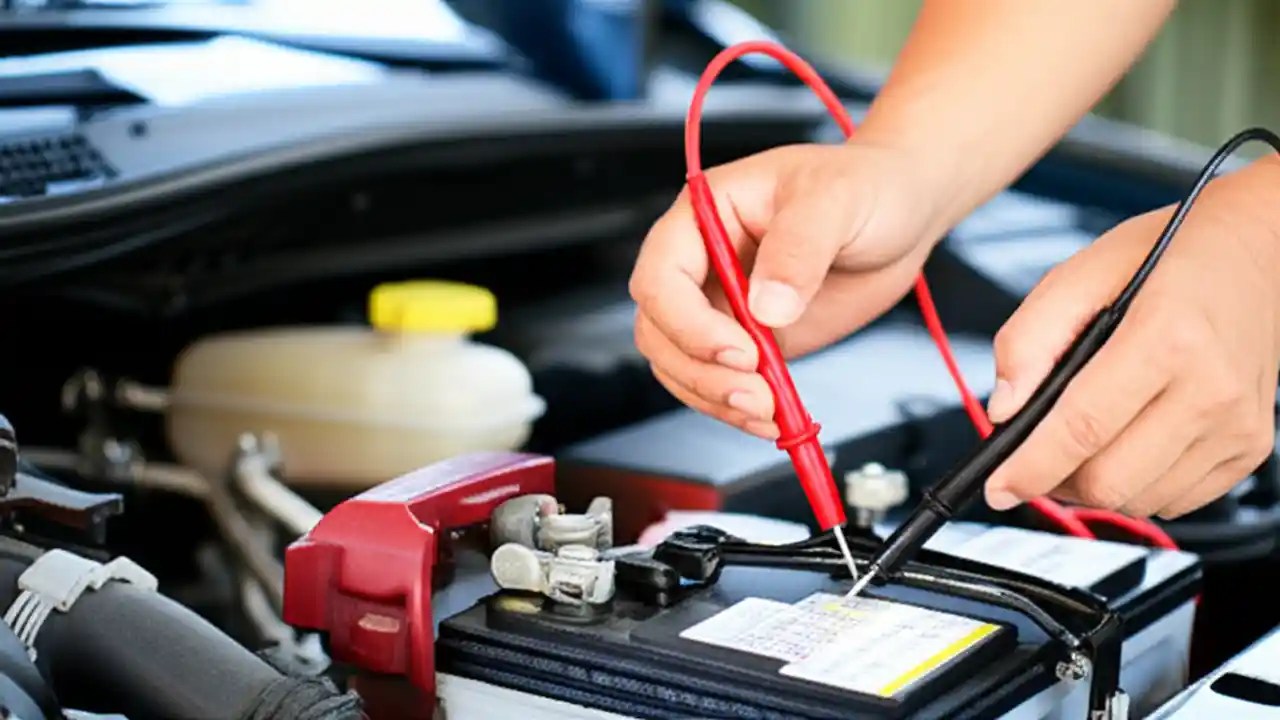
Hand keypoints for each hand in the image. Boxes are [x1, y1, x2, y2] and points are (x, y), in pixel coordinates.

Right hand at [629, 142, 946, 438]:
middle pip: (660, 331)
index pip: (661, 277)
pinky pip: (719, 383)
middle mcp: (702, 263)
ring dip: (716, 398)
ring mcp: (722, 306)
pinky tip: (773, 414)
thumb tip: (767, 307)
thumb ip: (798, 247)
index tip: (743, 350)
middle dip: (701, 372)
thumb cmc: (864, 185)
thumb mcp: (836, 199)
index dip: (688, 322)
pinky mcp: (747, 341)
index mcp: (704, 215)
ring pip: (680, 366)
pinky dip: (737, 408)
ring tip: (769, 410)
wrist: (902, 214)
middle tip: (756, 394)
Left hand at [984, 160, 1279, 518]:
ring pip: (1139, 500)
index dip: (1030, 467)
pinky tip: (1125, 444)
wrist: (1257, 248)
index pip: (1083, 427)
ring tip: (1077, 447)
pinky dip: (1137, 485)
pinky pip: (1175, 500)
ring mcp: (1238, 424)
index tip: (997, 486)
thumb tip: (1004, 408)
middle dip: (1056, 480)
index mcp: (1167, 337)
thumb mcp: (1079, 274)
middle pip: (1110, 480)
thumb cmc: (1168, 256)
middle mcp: (1212, 388)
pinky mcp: (1250, 447)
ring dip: (1094, 487)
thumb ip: (1028, 339)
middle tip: (1032, 458)